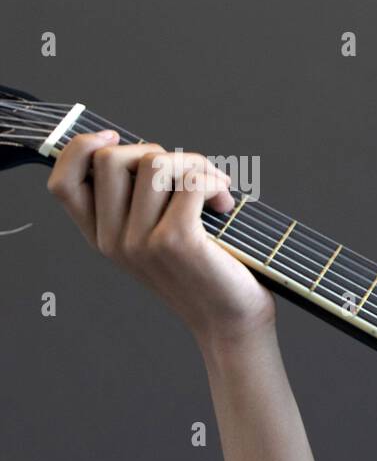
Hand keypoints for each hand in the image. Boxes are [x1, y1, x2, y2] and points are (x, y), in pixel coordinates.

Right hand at [46, 131, 275, 346]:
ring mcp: (141, 242)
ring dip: (195, 164)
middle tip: (191, 175)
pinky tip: (224, 202)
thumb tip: (148, 151)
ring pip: (155, 163)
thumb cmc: (204, 273)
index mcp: (101, 238)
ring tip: (216, 188)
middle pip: (110, 159)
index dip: (81, 149)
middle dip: (157, 152)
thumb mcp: (157, 238)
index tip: (115, 138)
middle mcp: (113, 241)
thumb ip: (140, 202)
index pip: (62, 183)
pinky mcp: (176, 241)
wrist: (231, 321)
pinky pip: (190, 181)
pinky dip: (213, 180)